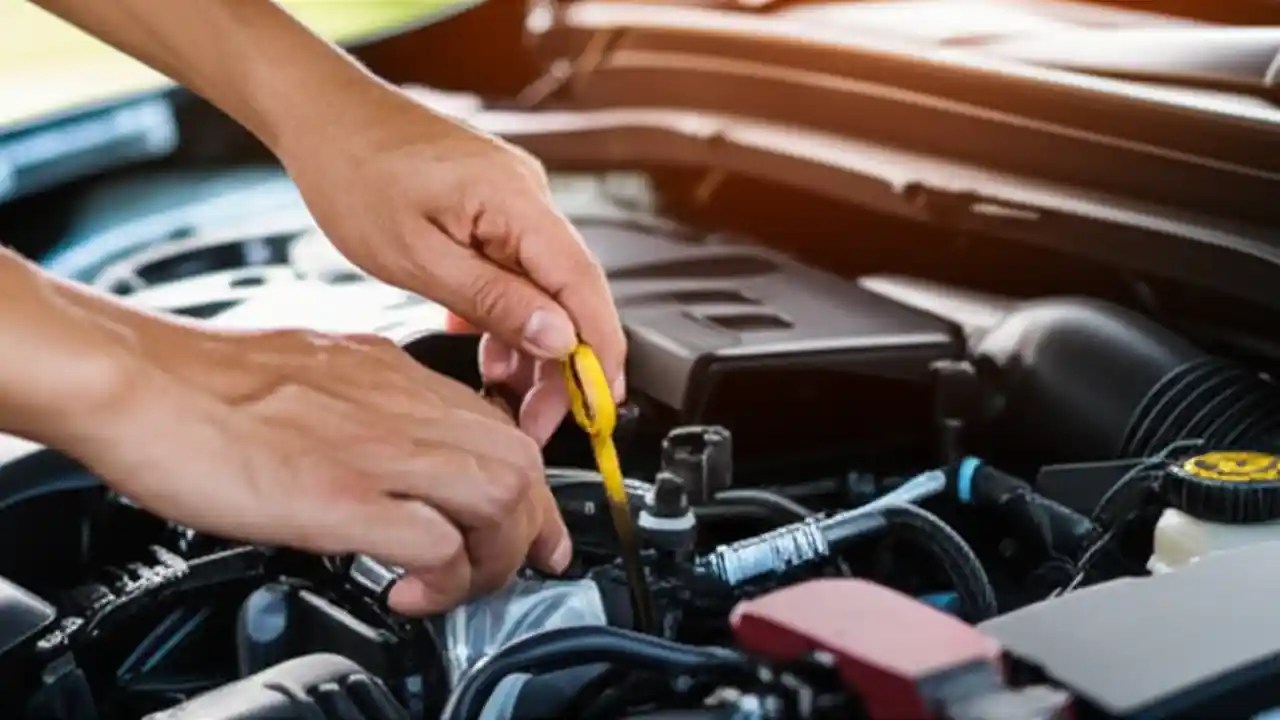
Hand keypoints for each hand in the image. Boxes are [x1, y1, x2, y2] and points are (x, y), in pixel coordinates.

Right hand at [27, 303, 570, 615]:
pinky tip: (410, 592)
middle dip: (532, 528)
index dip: (532, 488)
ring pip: (499, 498)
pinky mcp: (341, 495)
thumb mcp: (317, 377)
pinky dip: (441, 577)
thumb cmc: (207, 383)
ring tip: (457, 586)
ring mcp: (377, 450)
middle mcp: (403, 407)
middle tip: (517, 569)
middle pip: (521, 465)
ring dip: (494, 557)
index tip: (536, 525)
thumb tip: (385, 454)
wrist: (140, 380)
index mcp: (397, 379)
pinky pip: (435, 540)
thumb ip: (366, 408)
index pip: (502, 430)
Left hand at [275, 83, 625, 444]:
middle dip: (563, 364)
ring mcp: (513, 203)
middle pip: (571, 293)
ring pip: (544, 289)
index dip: (602, 350)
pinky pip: (518, 272)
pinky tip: (487, 351)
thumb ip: (493, 299)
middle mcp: (528, 197)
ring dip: (532, 345)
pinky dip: (508, 315)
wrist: (323, 116)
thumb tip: (559, 338)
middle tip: (539, 421)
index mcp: (516, 201)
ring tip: (505, 394)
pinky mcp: (494, 211)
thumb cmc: (354, 172)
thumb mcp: (416, 256)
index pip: (584, 285)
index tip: (602, 404)